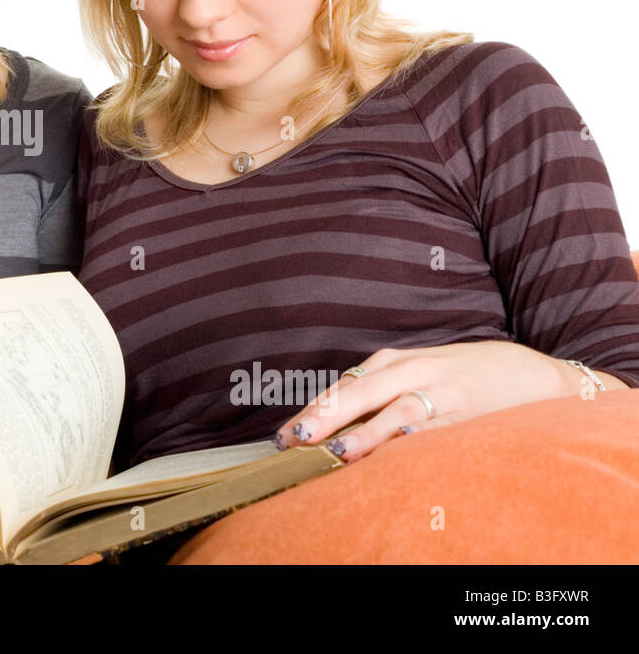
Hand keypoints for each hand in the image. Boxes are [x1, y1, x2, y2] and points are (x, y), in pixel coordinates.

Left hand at [272, 341, 583, 461]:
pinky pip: (439, 428)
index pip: (344, 387)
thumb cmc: (459, 375)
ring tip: (340, 450)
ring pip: (397, 410)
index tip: (284, 436)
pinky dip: (417, 437)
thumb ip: (375, 393)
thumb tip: (327, 426)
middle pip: (362, 392)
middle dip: (327, 416)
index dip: (313, 411)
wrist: (528, 372)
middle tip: (298, 439)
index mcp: (394, 361)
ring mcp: (443, 392)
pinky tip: (398, 447)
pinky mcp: (471, 413)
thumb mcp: (413, 373)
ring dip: (367, 432)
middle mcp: (414, 371)